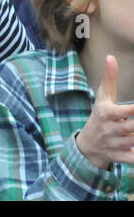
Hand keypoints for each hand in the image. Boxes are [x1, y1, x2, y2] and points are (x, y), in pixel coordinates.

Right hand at [76, 55, 133, 169]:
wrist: (87, 145)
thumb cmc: (100, 115)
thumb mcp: (102, 97)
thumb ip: (109, 78)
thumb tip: (110, 56)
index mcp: (106, 113)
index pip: (123, 111)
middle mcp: (109, 129)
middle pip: (131, 127)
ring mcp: (114, 144)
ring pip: (133, 142)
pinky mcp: (119, 157)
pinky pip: (132, 159)